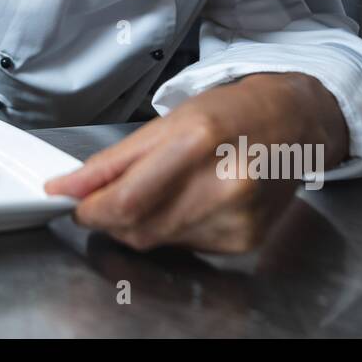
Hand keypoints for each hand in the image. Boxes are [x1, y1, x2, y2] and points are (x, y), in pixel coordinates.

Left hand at [44, 73, 347, 252]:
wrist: (292, 123)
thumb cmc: (231, 113)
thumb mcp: (167, 121)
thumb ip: (114, 160)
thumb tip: (68, 186)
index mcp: (197, 142)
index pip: (125, 199)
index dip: (90, 208)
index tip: (72, 202)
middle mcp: (222, 184)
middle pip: (138, 227)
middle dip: (110, 218)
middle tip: (105, 199)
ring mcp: (237, 217)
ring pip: (158, 241)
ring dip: (140, 224)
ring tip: (159, 191)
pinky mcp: (244, 240)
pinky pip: (186, 247)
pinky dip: (172, 230)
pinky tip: (188, 203)